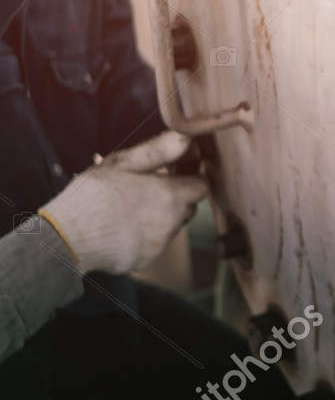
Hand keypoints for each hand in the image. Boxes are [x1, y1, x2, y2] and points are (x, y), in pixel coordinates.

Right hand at [40, 131, 205, 274]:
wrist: (68, 237)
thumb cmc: (93, 195)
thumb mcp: (122, 164)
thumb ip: (158, 151)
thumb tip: (186, 139)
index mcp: (170, 196)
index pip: (201, 187)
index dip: (191, 177)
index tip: (176, 172)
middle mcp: (171, 223)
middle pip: (187, 207)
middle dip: (174, 196)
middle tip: (146, 187)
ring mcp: (159, 245)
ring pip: (170, 226)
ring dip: (158, 216)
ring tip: (127, 207)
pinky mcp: (146, 260)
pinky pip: (153, 244)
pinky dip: (143, 235)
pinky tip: (120, 226)